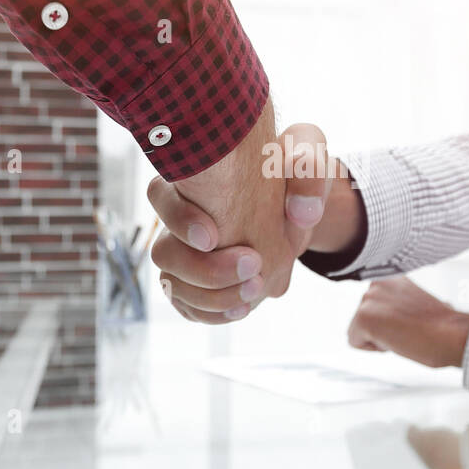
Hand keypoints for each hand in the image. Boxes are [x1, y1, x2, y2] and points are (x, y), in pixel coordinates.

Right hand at [147, 115, 340, 322]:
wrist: (295, 204)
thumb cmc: (294, 170)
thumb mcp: (308, 156)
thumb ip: (308, 170)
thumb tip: (302, 211)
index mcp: (195, 178)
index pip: (160, 194)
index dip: (178, 218)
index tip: (212, 237)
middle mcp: (180, 217)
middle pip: (164, 253)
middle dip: (205, 270)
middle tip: (254, 264)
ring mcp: (186, 253)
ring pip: (172, 284)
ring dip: (212, 297)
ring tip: (255, 289)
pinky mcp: (198, 280)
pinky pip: (186, 305)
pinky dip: (211, 312)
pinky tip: (242, 307)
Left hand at [347, 276, 468, 368]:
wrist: (452, 334)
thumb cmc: (441, 326)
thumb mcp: (413, 306)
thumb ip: (396, 305)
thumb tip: (392, 316)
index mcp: (390, 278)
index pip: (374, 309)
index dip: (391, 323)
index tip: (410, 322)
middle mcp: (377, 283)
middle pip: (363, 319)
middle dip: (382, 330)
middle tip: (408, 329)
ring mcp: (368, 298)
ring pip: (358, 331)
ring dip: (379, 338)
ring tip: (404, 333)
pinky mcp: (363, 317)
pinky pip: (355, 342)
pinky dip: (375, 349)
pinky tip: (396, 339)